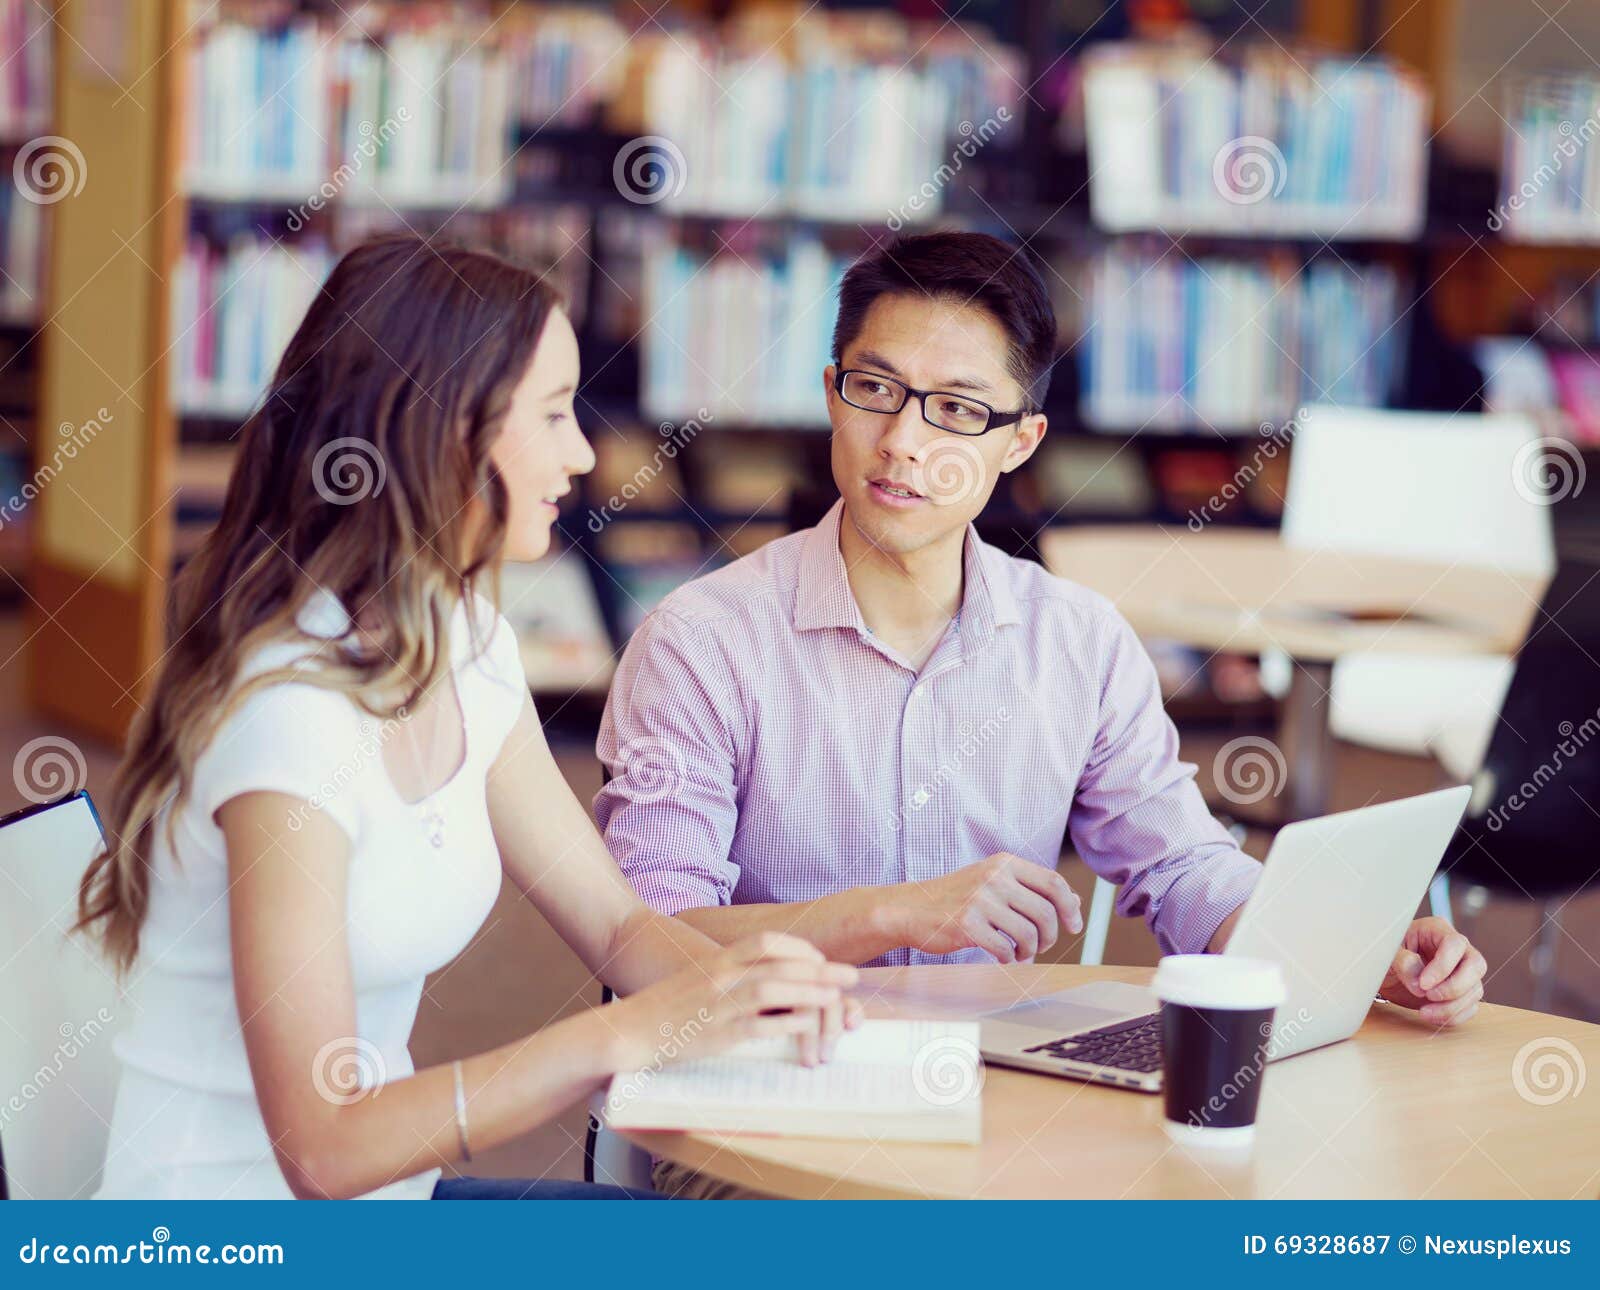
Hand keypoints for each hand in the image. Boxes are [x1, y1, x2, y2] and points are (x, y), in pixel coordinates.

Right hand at [601, 932, 863, 1071]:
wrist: (629, 1030)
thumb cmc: (664, 1008)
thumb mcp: (698, 980)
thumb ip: (729, 975)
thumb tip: (764, 978)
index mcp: (717, 960)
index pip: (766, 942)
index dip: (799, 948)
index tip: (820, 958)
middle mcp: (721, 976)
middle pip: (780, 964)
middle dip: (820, 969)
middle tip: (851, 976)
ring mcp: (719, 1004)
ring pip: (774, 989)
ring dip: (811, 992)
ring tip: (837, 997)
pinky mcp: (717, 1034)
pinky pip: (759, 1024)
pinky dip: (787, 1022)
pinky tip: (808, 1024)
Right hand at [892, 853, 1082, 962]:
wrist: (911, 908)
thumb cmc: (957, 898)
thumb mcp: (993, 881)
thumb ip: (1030, 889)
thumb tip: (1073, 902)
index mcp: (1004, 863)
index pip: (1053, 882)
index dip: (1070, 907)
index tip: (1074, 926)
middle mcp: (994, 878)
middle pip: (1046, 912)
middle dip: (1049, 936)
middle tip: (1040, 946)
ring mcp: (980, 901)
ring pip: (1029, 934)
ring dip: (1030, 951)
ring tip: (1020, 953)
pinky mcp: (967, 925)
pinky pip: (1004, 949)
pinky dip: (1009, 959)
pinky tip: (1003, 957)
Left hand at [1377, 916, 1485, 1025]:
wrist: (1386, 973)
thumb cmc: (1387, 955)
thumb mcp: (1387, 953)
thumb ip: (1402, 963)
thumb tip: (1420, 984)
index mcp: (1437, 930)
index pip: (1455, 944)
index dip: (1443, 966)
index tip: (1423, 984)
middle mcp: (1456, 950)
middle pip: (1476, 965)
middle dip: (1455, 987)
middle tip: (1429, 996)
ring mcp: (1462, 971)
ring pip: (1474, 989)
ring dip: (1452, 1006)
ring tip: (1424, 1012)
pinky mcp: (1462, 992)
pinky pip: (1471, 1006)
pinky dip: (1454, 1016)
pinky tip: (1433, 1017)